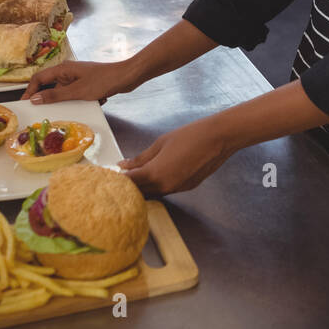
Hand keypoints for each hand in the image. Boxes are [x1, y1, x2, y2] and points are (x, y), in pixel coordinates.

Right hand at [22, 60, 123, 103]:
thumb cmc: (103, 80)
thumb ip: (55, 95)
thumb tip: (35, 98)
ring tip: (72, 108)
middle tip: (42, 112)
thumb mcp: (76, 92)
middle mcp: (68, 72)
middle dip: (49, 99)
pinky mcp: (87, 84)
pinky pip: (76, 95)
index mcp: (63, 69)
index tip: (25, 103)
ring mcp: (78, 78)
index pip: (39, 78)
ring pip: (64, 93)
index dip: (30, 90)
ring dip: (68, 101)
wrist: (126, 77)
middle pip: (51, 86)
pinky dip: (80, 101)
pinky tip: (92, 102)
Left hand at [119, 117, 235, 194]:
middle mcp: (165, 186)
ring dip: (144, 186)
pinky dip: (158, 185)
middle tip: (122, 175)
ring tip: (137, 174)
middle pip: (140, 191)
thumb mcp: (160, 143)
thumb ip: (141, 158)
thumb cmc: (190, 136)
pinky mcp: (186, 188)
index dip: (118, 179)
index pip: (130, 182)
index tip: (111, 175)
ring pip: (153, 192)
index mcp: (155, 174)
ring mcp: (177, 189)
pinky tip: (157, 173)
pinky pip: (166, 190)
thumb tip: (124, 165)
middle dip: (130, 185)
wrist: (217, 139)